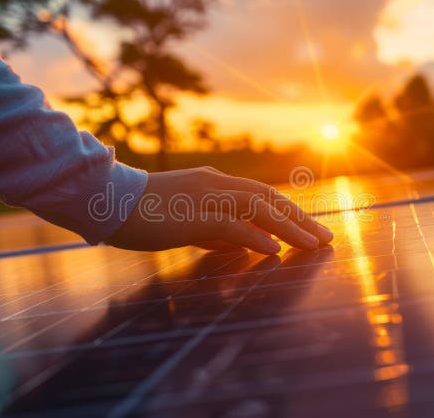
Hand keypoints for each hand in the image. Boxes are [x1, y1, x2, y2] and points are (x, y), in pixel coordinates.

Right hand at [108, 166, 332, 253]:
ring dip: (289, 227)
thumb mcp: (185, 220)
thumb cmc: (142, 212)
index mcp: (214, 183)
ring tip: (313, 244)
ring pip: (258, 209)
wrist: (107, 200)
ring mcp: (204, 197)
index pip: (261, 195)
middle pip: (269, 198)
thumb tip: (246, 244)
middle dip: (300, 219)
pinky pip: (231, 224)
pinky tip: (274, 249)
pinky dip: (255, 236)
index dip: (289, 211)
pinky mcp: (191, 214)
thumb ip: (216, 230)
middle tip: (325, 237)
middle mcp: (215, 184)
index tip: (310, 227)